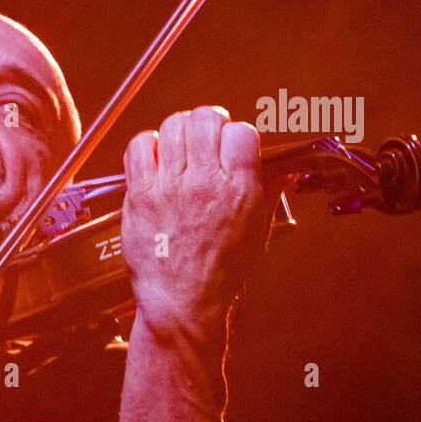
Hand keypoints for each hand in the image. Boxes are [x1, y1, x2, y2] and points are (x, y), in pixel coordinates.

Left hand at [120, 105, 272, 334]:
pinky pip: (138, 147)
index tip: (232, 143)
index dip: (237, 133)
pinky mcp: (140, 196)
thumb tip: (281, 165)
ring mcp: (169, 188)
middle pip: (204, 120)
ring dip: (179, 130)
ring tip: (181, 146)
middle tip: (206, 136)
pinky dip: (147, 144)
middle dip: (208, 122)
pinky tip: (155, 157)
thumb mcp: (259, 229)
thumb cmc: (221, 271)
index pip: (241, 132)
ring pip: (172, 127)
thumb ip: (268, 190)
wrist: (183, 302)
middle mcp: (204, 184)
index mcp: (239, 190)